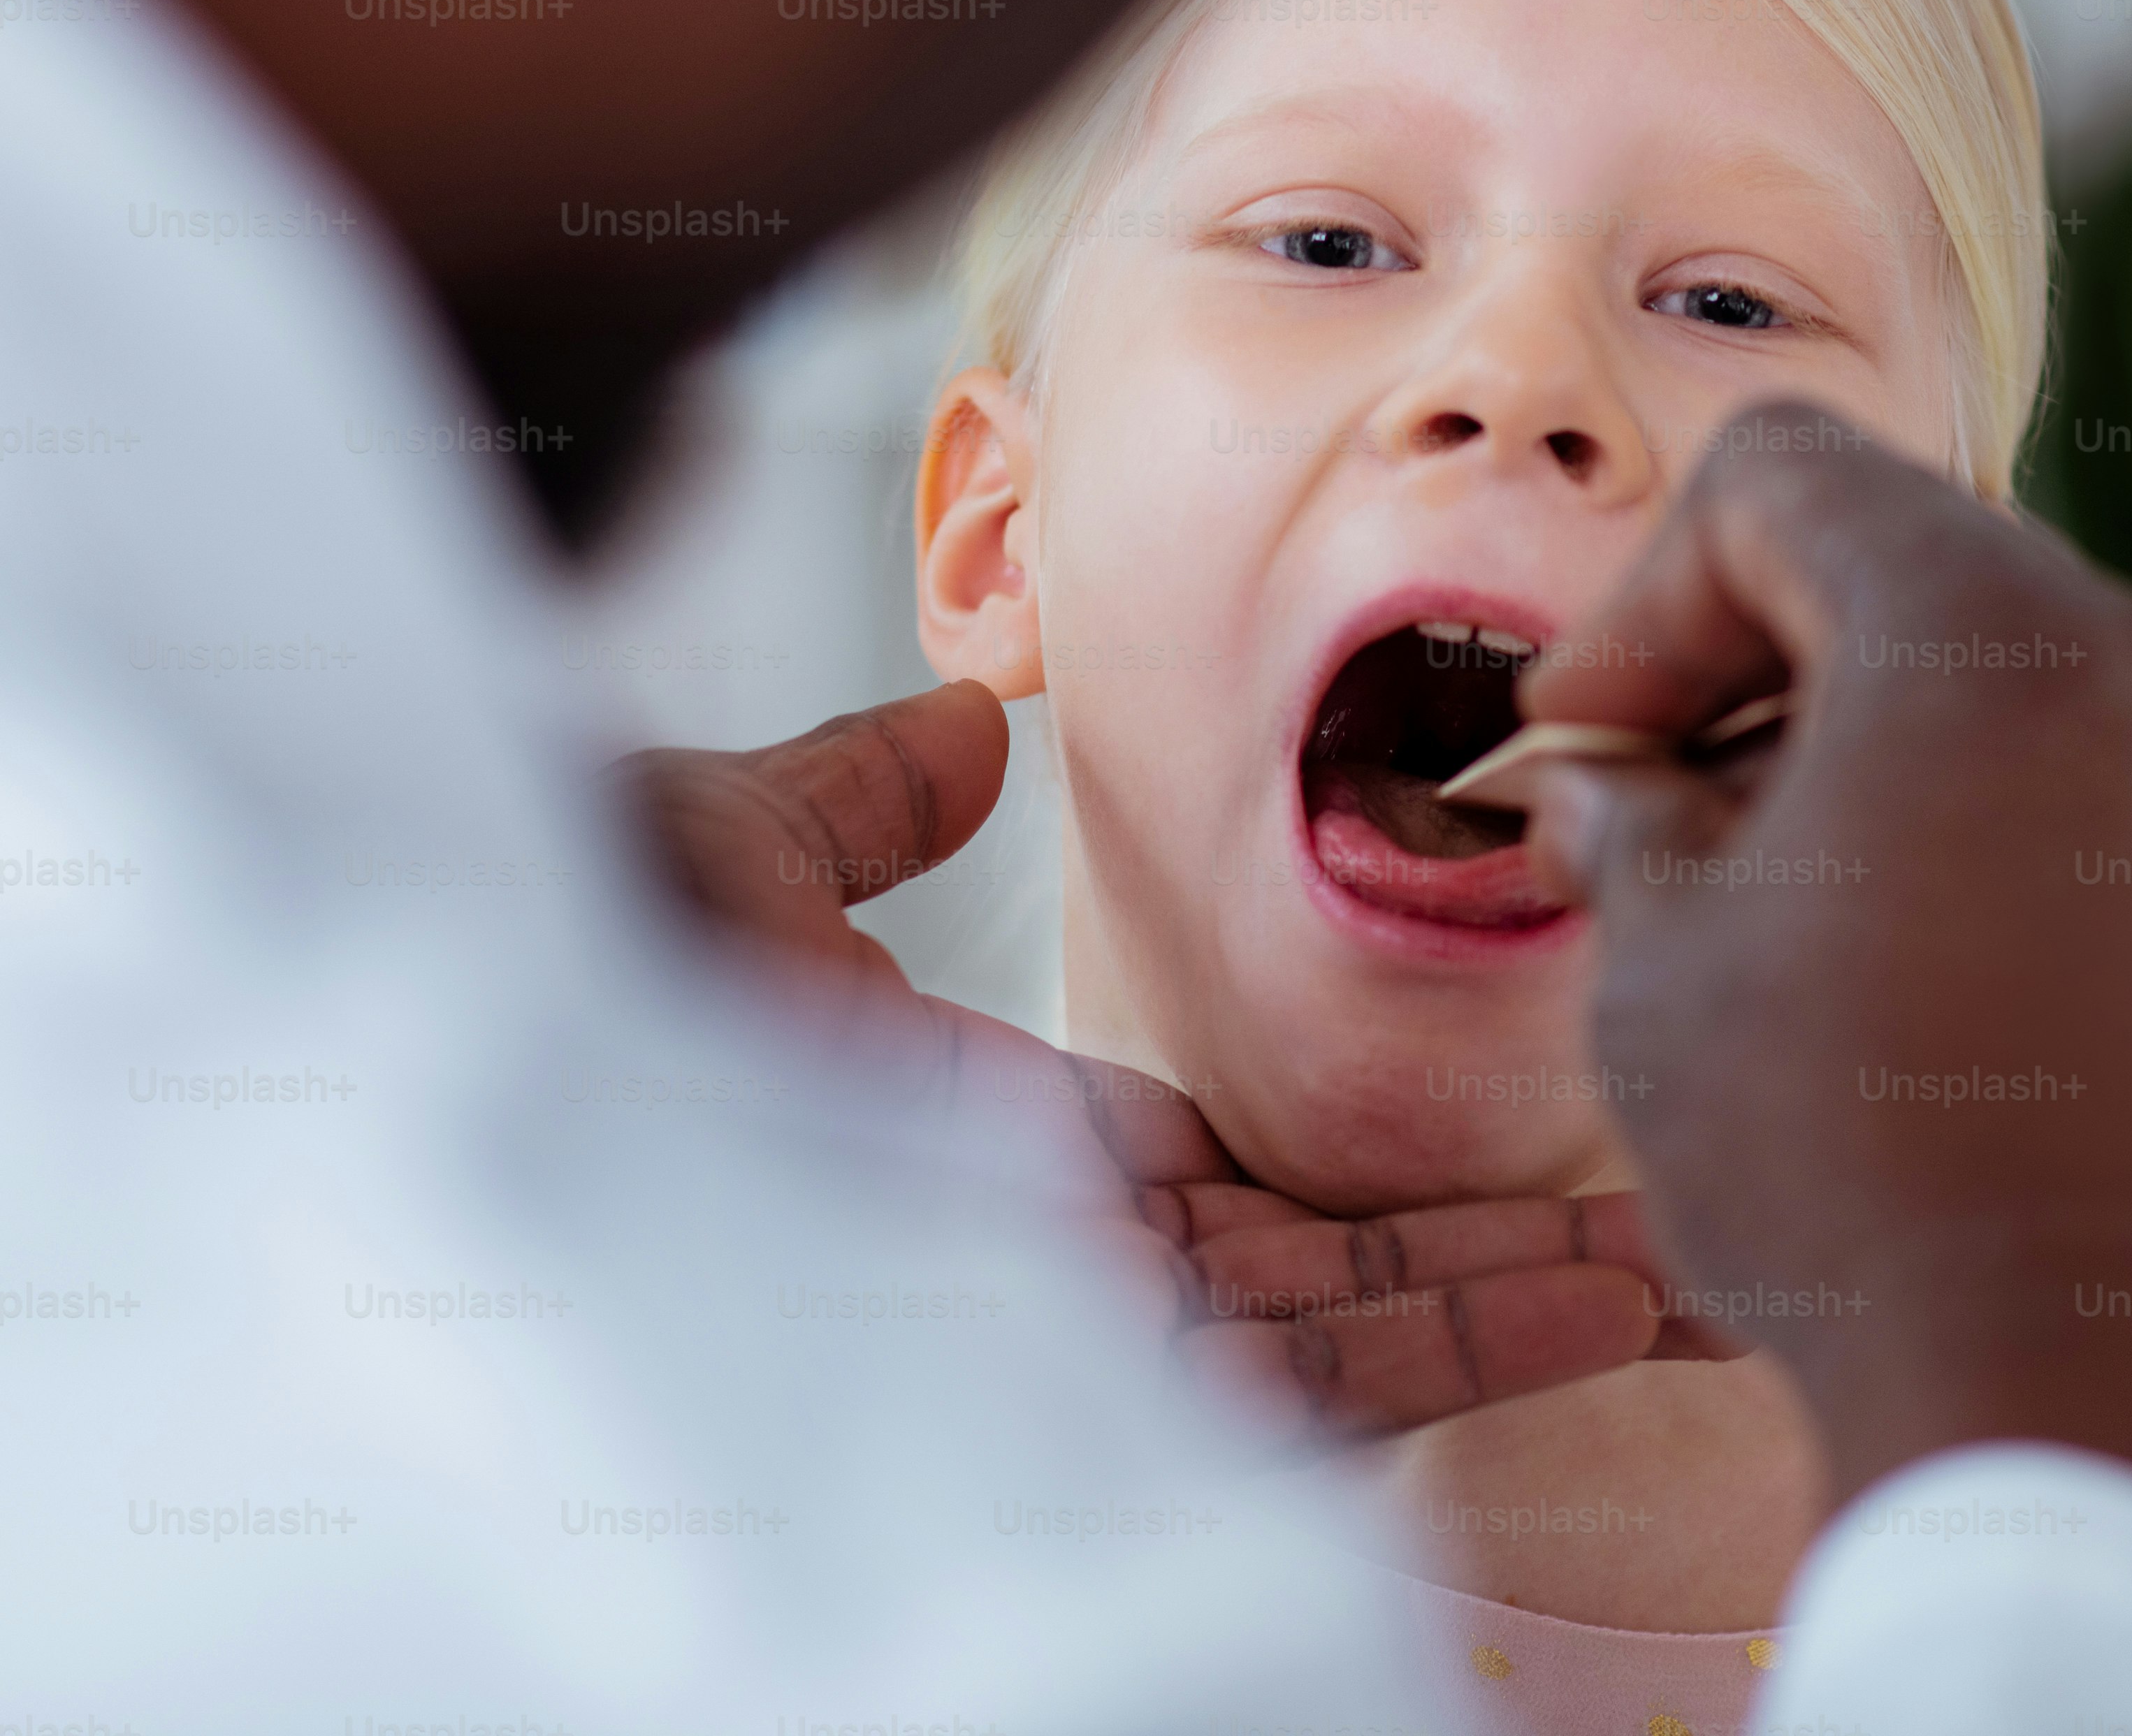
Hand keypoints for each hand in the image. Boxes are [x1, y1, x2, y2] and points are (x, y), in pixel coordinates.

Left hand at [622, 683, 1731, 1446]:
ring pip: (1328, 1350)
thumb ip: (850, 804)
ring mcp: (1045, 1339)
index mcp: (967, 1154)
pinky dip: (1447, 1353)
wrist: (442, 1030)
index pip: (1213, 1190)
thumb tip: (965, 735)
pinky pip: (1282, 1396)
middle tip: (1667, 1251)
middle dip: (1493, 1270)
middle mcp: (1027, 1269)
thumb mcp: (726, 844)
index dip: (1365, 1184)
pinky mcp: (1052, 1386)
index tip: (1498, 1158)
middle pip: (1310, 1287)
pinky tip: (1592, 1305)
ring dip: (1515, 1315)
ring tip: (1689, 1279)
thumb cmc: (543, 948)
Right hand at [1515, 408, 2131, 1605]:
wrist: (2081, 1396)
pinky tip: (1881, 974)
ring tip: (1751, 903)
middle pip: (1896, 555)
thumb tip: (1599, 793)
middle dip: (1741, 660)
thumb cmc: (1840, 1165)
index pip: (1778, 479)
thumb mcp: (1663, 969)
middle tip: (1641, 803)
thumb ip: (1623, 827)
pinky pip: (2083, 786)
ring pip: (1995, 672)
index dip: (1642, 596)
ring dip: (1850, 743)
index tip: (1581, 738)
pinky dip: (1963, 823)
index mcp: (1987, 634)